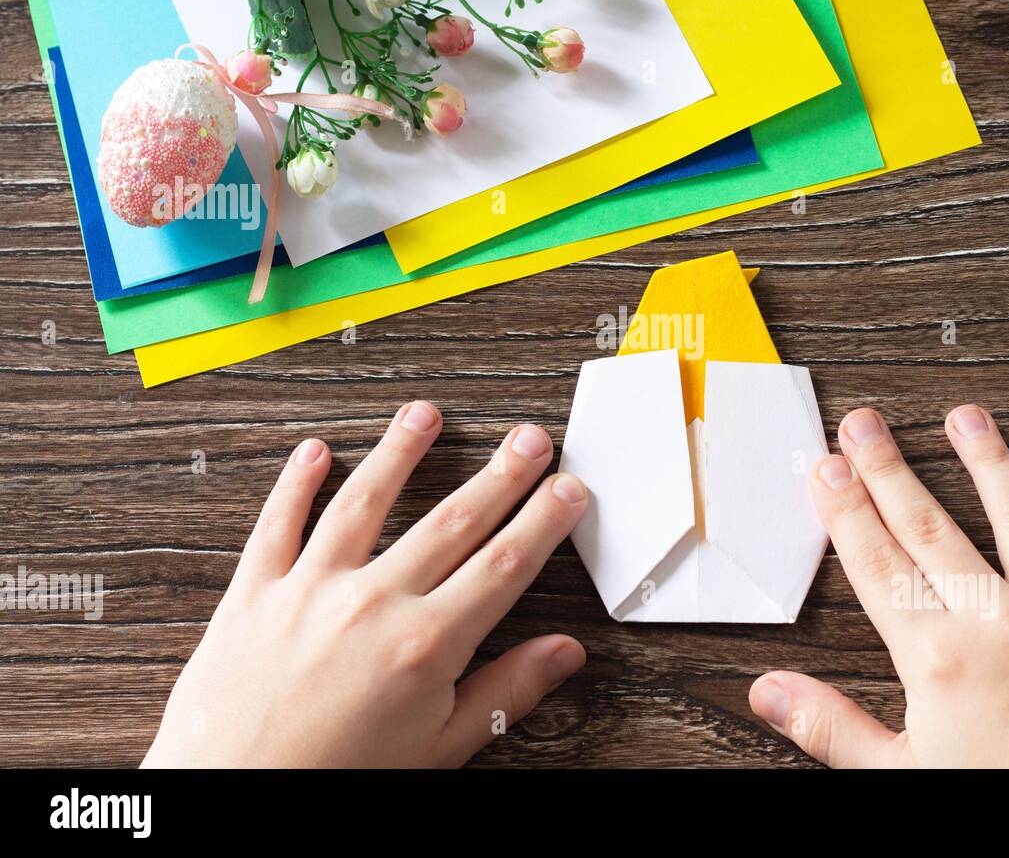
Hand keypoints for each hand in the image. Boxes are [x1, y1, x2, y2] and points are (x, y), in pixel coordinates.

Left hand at [143, 401, 588, 767]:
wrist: (232, 801)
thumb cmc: (337, 782)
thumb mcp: (439, 750)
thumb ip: (505, 692)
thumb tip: (563, 653)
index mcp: (425, 645)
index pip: (503, 565)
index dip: (543, 521)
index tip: (567, 489)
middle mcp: (372, 604)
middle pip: (451, 521)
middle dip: (499, 475)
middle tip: (528, 438)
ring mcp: (310, 591)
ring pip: (365, 502)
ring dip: (401, 452)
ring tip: (425, 414)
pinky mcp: (253, 593)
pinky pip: (277, 525)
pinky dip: (294, 484)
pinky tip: (312, 452)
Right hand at [749, 405, 1008, 767]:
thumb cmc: (1008, 806)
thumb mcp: (902, 778)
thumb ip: (832, 728)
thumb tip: (769, 692)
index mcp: (938, 657)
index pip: (876, 562)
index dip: (845, 508)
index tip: (825, 466)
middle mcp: (998, 621)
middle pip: (930, 525)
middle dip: (890, 467)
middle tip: (865, 422)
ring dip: (987, 461)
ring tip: (964, 416)